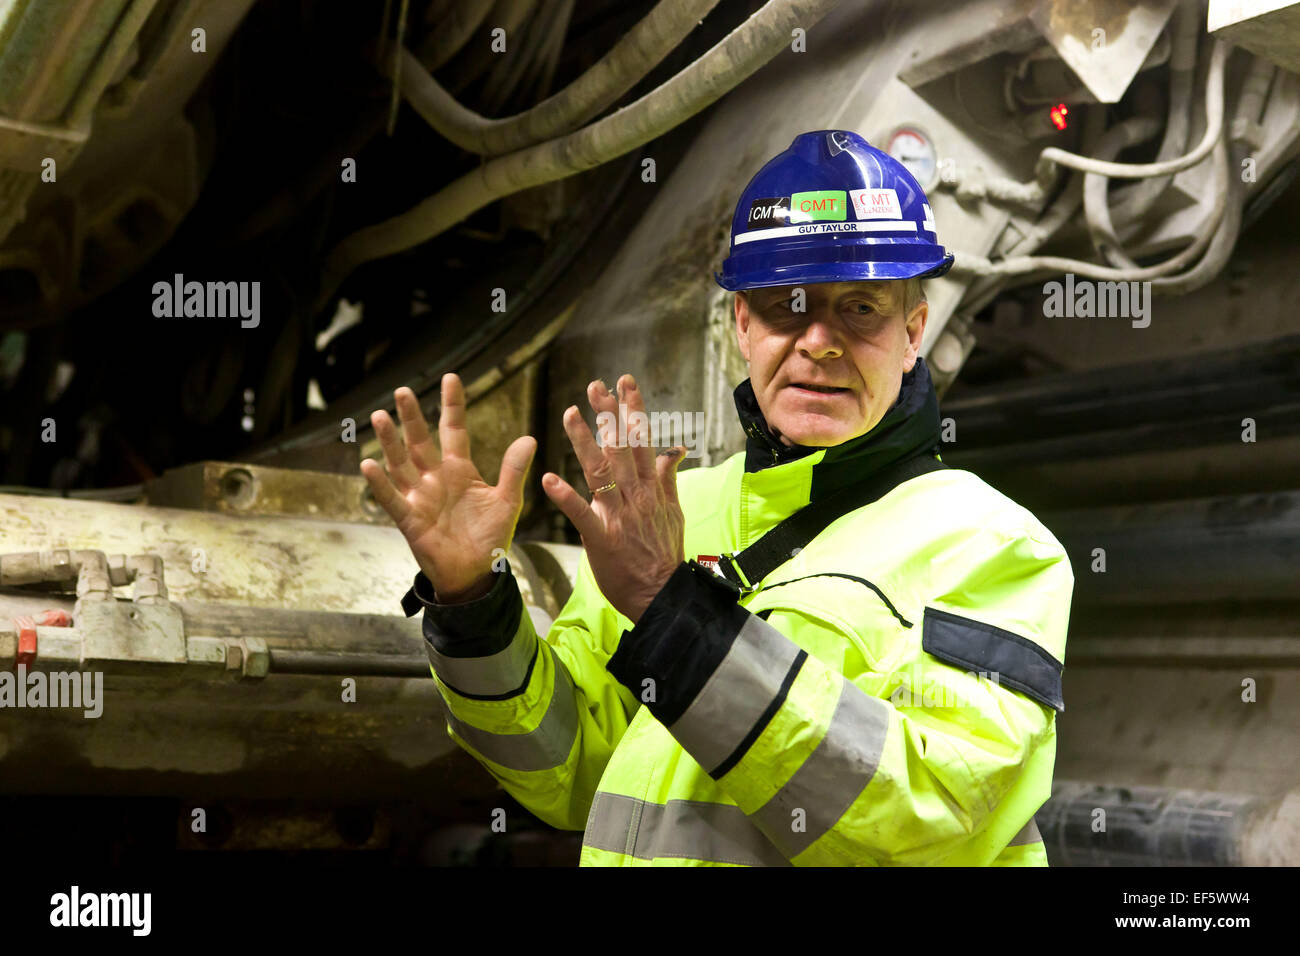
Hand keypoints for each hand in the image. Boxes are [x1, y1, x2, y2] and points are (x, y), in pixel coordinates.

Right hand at [360, 374, 535, 602]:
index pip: (453, 430)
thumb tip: (529, 438)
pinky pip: (392, 498)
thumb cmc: (490, 538)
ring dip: (390, 441)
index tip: (451, 378)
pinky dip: (380, 483)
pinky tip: (368, 463)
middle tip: (403, 391)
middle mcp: (436, 479)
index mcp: (460, 470)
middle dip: (412, 417)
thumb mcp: (507, 501)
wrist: (476, 574)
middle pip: (420, 441)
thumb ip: (513, 470)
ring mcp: (420, 497)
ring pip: (401, 463)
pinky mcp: (410, 520)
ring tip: (380, 416)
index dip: (452, 406)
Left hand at [541, 374, 686, 622]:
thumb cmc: (664, 555)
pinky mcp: (602, 538)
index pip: (641, 441)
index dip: (632, 411)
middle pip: (621, 448)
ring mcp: (620, 516)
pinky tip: (548, 479)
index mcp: (651, 489)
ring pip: (601, 472)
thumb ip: (669, 479)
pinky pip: (582, 514)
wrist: (663, 595)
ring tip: (569, 414)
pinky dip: (565, 497)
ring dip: (585, 442)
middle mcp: (636, 496)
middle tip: (595, 386)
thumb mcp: (673, 512)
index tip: (625, 384)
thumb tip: (674, 450)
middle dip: (609, 415)